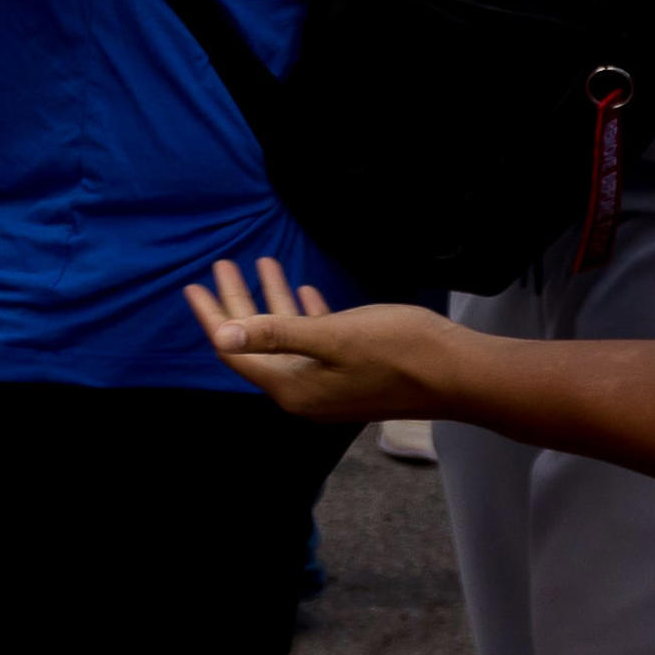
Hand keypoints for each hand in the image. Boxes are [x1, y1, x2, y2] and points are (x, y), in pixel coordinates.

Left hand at [182, 255, 462, 421]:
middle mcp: (306, 392)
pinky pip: (316, 341)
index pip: (235, 351)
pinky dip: (304, 314)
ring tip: (260, 262)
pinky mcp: (354, 374)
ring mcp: (330, 385)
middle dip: (237, 302)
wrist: (462, 374)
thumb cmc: (400, 350)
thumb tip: (222, 337)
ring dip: (272, 301)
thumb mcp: (332, 336)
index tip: (192, 285)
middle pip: (256, 343)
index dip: (213, 316)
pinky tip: (304, 292)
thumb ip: (275, 335)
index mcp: (293, 387)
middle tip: (222, 264)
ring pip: (287, 337)